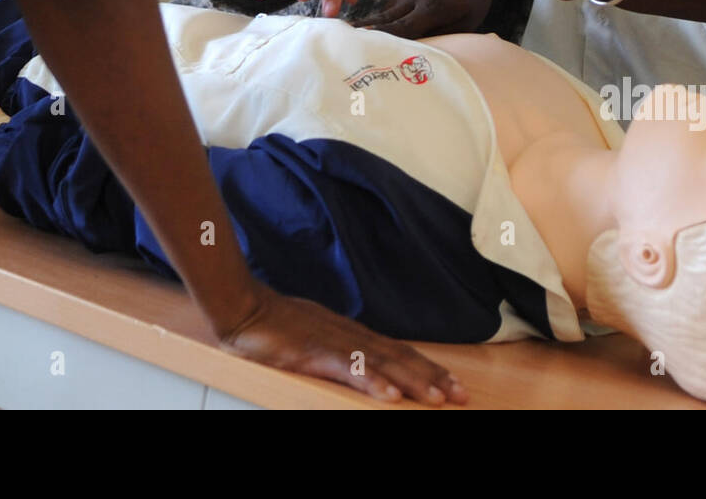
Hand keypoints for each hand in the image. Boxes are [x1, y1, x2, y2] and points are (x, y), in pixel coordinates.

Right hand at [219, 282, 466, 405]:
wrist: (244, 307)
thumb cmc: (277, 324)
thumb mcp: (317, 339)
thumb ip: (342, 351)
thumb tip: (365, 365)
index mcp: (353, 335)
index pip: (399, 352)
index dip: (427, 367)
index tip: (453, 383)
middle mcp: (351, 336)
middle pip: (400, 357)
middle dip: (432, 376)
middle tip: (462, 394)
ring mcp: (334, 342)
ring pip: (382, 363)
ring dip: (412, 380)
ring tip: (438, 397)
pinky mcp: (313, 351)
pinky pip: (347, 367)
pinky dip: (370, 380)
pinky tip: (388, 394)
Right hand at [351, 0, 495, 38]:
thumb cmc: (471, 1)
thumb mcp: (465, 24)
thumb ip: (441, 38)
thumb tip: (417, 54)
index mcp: (433, 7)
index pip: (403, 27)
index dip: (382, 37)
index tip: (361, 44)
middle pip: (384, 19)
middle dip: (363, 32)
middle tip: (340, 44)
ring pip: (384, 13)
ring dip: (374, 27)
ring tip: (358, 42)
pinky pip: (388, 5)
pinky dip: (385, 17)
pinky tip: (386, 25)